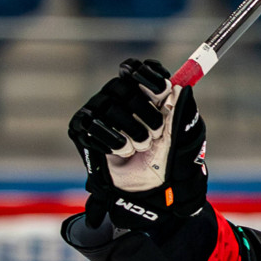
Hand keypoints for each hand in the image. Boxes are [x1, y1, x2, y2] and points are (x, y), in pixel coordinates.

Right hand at [67, 58, 208, 236]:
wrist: (144, 191)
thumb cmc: (163, 161)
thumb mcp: (179, 137)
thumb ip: (180, 111)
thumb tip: (181, 87)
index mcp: (138, 92)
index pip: (135, 69)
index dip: (148, 75)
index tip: (163, 90)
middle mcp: (115, 97)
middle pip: (122, 85)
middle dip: (145, 111)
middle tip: (156, 133)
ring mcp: (96, 110)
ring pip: (109, 107)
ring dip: (132, 131)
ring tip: (140, 148)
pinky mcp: (80, 128)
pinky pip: (92, 125)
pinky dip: (112, 141)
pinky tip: (122, 152)